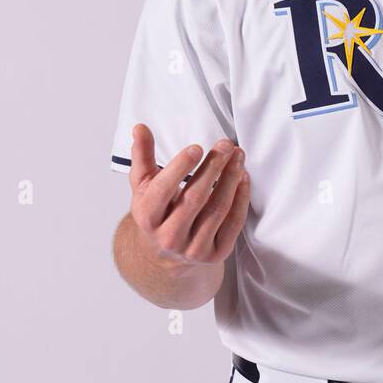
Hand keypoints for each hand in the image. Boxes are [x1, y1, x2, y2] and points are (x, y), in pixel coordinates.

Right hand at [128, 124, 249, 267]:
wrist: (164, 255)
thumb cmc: (156, 212)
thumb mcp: (143, 186)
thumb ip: (142, 156)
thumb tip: (139, 127)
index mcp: (147, 217)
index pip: (163, 190)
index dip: (180, 167)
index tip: (197, 147)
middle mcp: (169, 236)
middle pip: (195, 199)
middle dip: (213, 168)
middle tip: (225, 145)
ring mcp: (193, 248)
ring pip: (217, 210)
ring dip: (231, 179)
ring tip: (238, 156)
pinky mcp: (215, 255)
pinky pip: (233, 223)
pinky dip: (241, 198)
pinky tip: (243, 177)